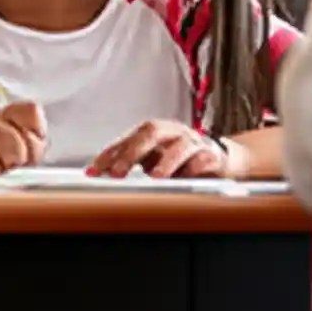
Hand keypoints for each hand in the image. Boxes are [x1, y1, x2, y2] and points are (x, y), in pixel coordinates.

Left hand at [88, 120, 242, 177]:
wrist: (219, 158)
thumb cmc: (179, 158)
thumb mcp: (152, 159)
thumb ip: (130, 163)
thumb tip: (99, 173)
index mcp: (154, 131)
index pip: (127, 139)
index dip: (109, 154)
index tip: (93, 171)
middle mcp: (172, 132)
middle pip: (150, 132)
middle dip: (131, 152)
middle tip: (117, 173)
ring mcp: (194, 142)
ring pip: (180, 146)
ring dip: (166, 162)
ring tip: (155, 177)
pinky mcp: (213, 156)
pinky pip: (203, 160)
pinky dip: (192, 170)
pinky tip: (184, 179)